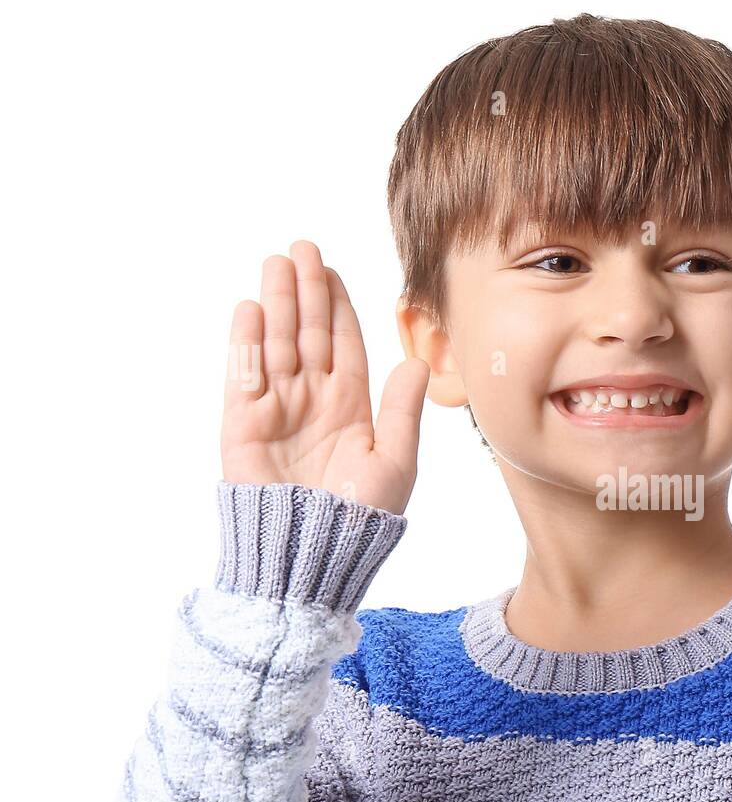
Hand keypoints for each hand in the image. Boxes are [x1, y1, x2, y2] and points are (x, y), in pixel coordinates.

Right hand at [222, 241, 428, 514]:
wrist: (316, 555)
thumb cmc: (361, 517)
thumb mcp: (394, 461)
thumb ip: (402, 410)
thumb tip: (417, 361)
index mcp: (350, 407)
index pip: (343, 344)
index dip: (338, 307)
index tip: (332, 270)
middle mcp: (312, 401)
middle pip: (308, 333)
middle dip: (306, 291)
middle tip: (303, 247)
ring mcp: (277, 409)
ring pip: (277, 344)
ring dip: (278, 303)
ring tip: (278, 263)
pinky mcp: (244, 424)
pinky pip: (244, 374)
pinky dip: (248, 341)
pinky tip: (253, 308)